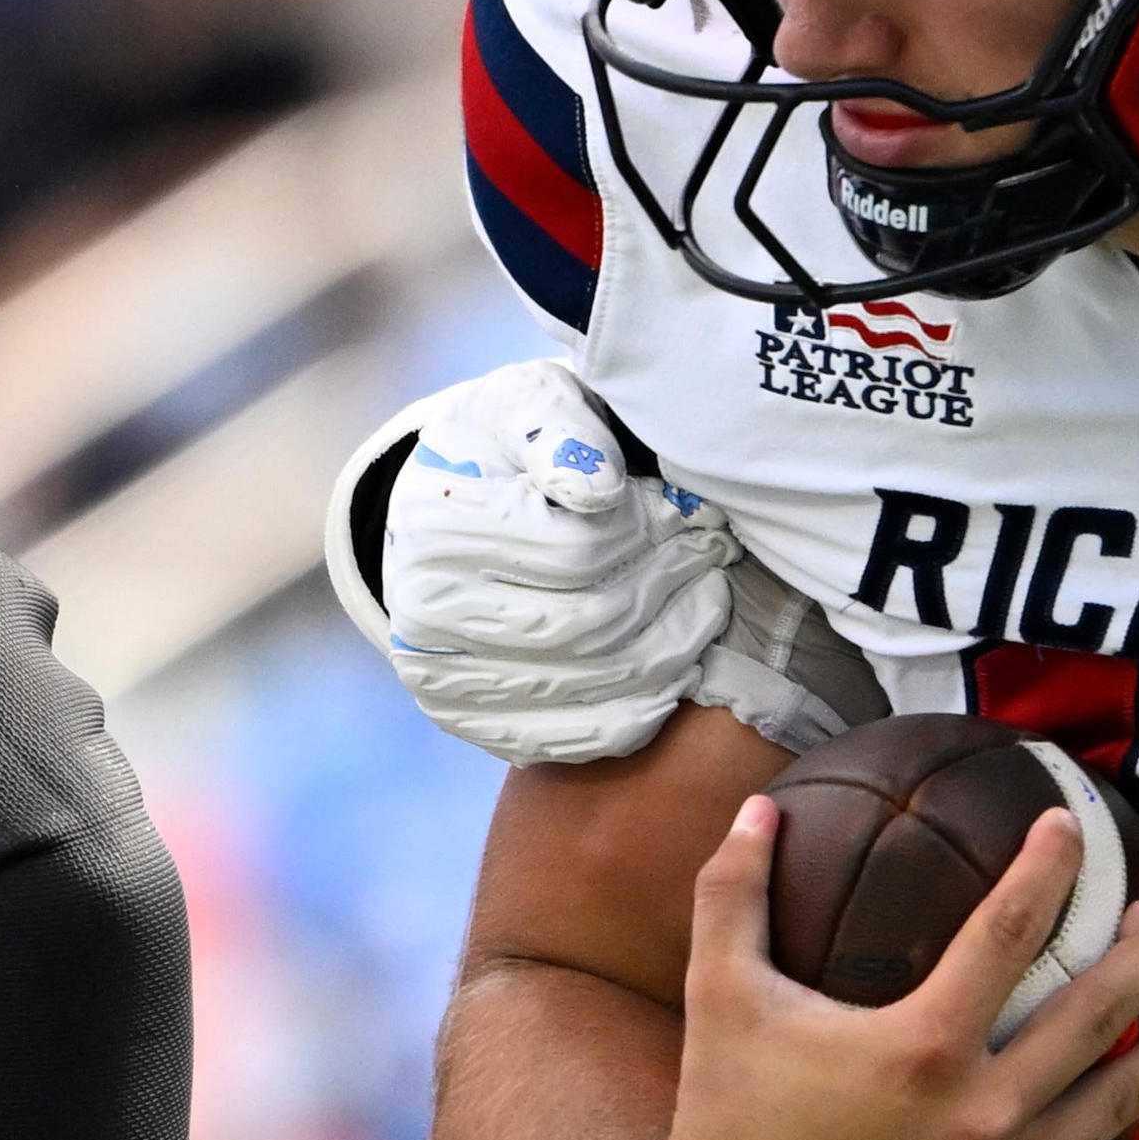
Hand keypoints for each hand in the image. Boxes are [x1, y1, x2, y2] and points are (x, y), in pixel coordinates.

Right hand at [332, 360, 736, 765]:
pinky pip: (574, 737)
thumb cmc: (506, 445)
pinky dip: (639, 709)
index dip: (651, 532)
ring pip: (592, 682)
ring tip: (707, 603)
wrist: (449, 506)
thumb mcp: (530, 402)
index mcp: (436, 528)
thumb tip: (597, 488)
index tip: (690, 512)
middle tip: (713, 558)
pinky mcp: (474, 724)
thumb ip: (563, 428)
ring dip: (672, 646)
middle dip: (669, 588)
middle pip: (589, 622)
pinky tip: (677, 671)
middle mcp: (424, 613)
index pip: (578, 551)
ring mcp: (445, 680)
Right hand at [624, 794, 1138, 1139]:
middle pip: (1099, 1011)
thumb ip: (735, 893)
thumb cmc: (727, 1116)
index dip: (1049, 866)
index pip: (1012, 929)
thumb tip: (759, 807)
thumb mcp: (721, 995)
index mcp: (921, 1045)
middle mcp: (978, 1112)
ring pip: (1120, 1101)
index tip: (1069, 827)